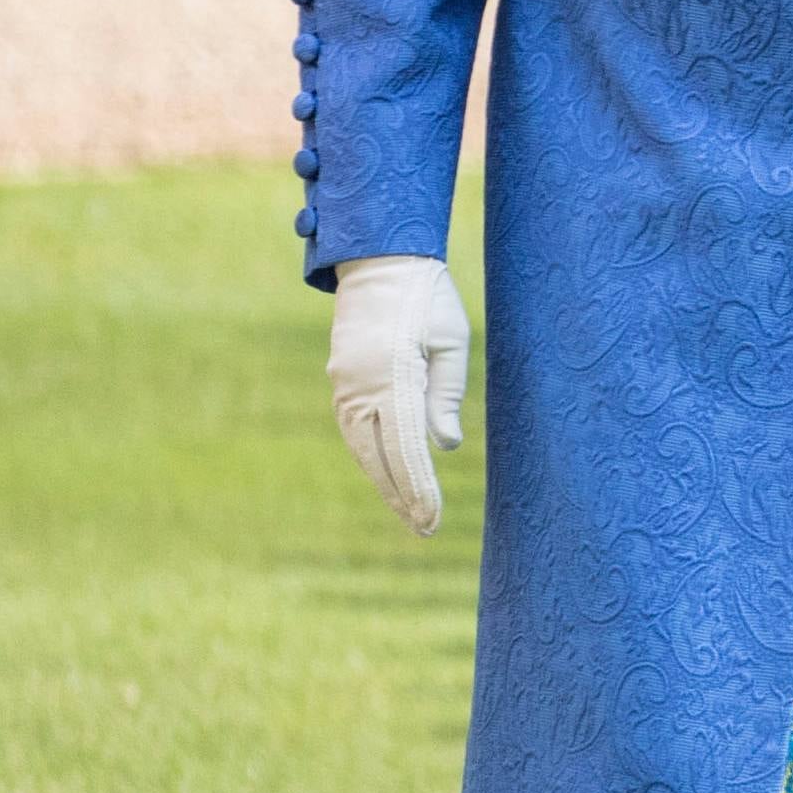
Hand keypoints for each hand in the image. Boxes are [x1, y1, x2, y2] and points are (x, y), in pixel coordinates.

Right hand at [327, 254, 472, 534]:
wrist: (379, 261)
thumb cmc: (427, 298)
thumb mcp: (450, 340)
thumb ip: (446, 393)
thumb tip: (446, 446)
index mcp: (392, 377)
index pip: (407, 448)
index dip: (419, 489)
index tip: (432, 520)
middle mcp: (361, 387)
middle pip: (379, 457)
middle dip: (402, 497)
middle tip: (424, 530)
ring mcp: (345, 385)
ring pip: (361, 448)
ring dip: (383, 482)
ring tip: (408, 512)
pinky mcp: (341, 381)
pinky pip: (354, 430)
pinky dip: (370, 457)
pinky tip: (386, 475)